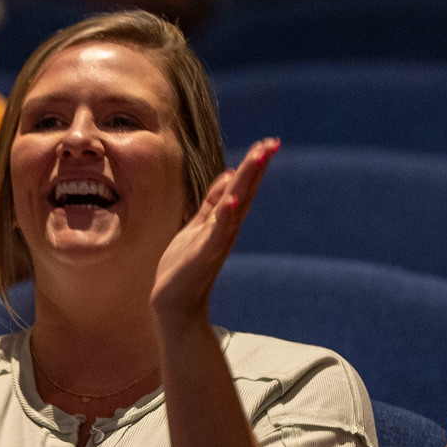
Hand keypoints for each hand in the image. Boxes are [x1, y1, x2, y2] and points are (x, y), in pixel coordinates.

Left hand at [151, 139, 276, 329]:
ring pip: (235, 206)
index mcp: (223, 220)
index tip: (269, 143)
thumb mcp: (197, 225)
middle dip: (256, 166)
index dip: (254, 164)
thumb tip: (228, 174)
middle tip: (271, 143)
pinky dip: (226, 217)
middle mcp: (226, 228)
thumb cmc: (183, 265)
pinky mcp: (204, 255)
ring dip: (246, 182)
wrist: (174, 303)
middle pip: (244, 191)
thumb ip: (212, 203)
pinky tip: (232, 201)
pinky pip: (217, 233)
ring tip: (257, 158)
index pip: (242, 186)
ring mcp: (217, 241)